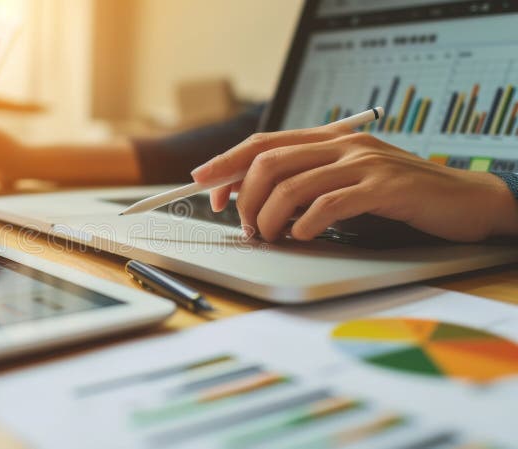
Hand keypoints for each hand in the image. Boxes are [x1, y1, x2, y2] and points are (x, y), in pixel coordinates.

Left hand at [190, 122, 517, 241]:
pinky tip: (301, 235)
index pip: (264, 142)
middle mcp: (343, 145)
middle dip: (242, 194)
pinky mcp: (385, 187)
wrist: (466, 199)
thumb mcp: (348, 182)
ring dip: (268, 214)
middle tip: (241, 224)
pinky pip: (331, 202)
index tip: (203, 183)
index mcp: (330, 139)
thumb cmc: (400, 196)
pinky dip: (307, 222)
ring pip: (293, 183)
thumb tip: (254, 200)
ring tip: (266, 235)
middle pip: (269, 160)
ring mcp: (364, 163)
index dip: (227, 162)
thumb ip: (309, 182)